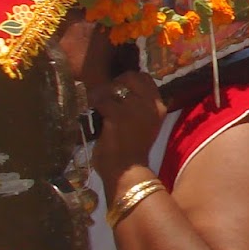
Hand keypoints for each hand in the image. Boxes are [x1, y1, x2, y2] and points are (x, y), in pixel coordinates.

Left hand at [88, 72, 166, 194]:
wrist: (127, 172)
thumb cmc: (133, 152)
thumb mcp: (143, 125)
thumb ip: (137, 108)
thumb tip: (119, 91)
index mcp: (159, 107)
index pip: (145, 79)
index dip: (129, 80)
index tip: (117, 87)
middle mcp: (151, 104)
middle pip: (131, 77)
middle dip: (115, 82)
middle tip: (104, 94)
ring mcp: (136, 108)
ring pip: (114, 86)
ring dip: (101, 92)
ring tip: (94, 102)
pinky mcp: (118, 115)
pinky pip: (102, 99)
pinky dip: (93, 103)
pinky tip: (89, 110)